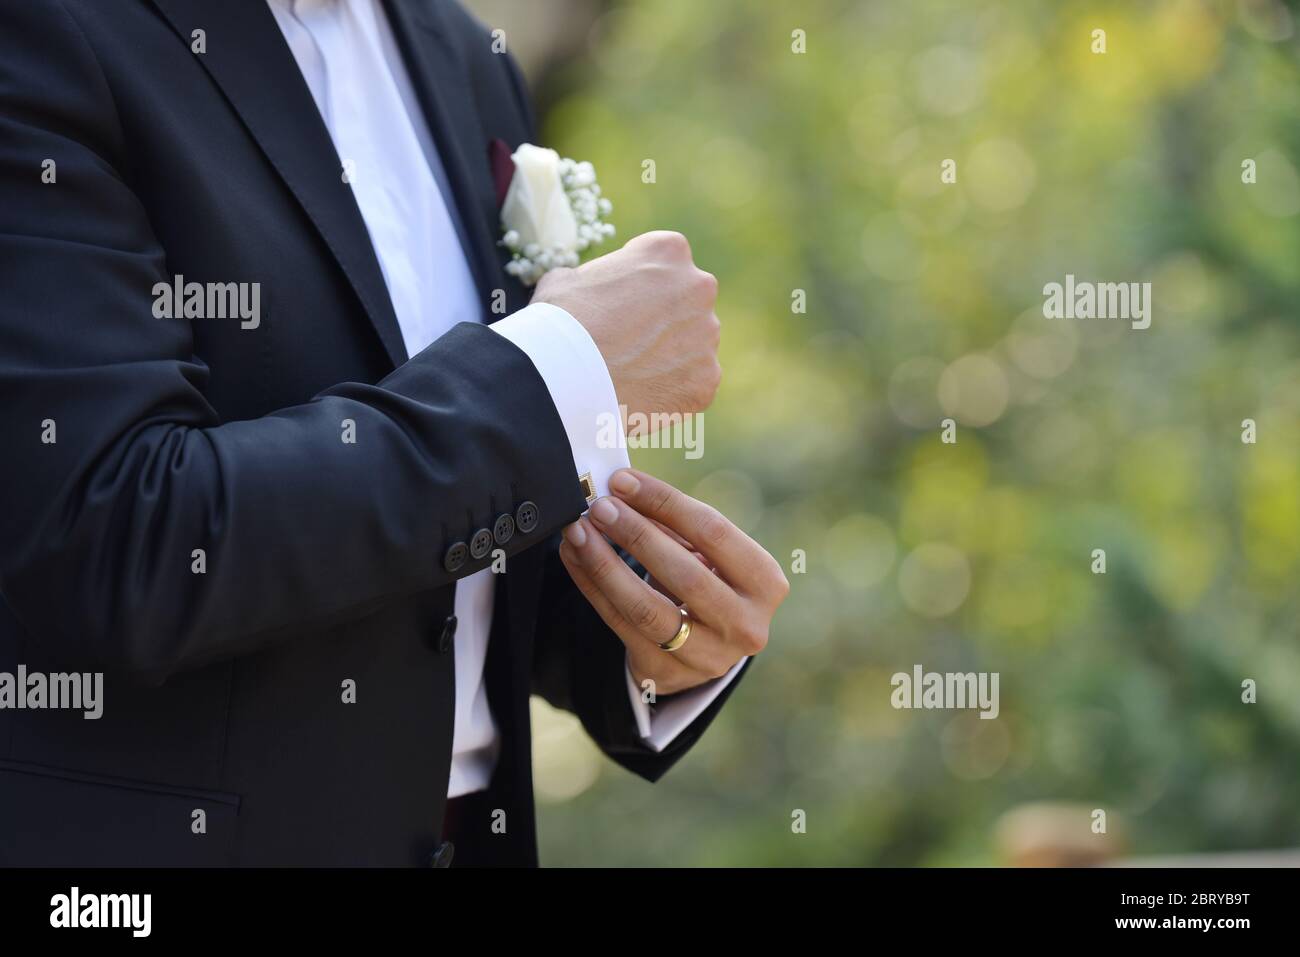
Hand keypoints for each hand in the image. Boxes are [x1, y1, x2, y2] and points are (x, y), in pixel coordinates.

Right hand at [532, 231, 720, 431]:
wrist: (568, 379)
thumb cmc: (561, 320)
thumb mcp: (566, 279)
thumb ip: (592, 278)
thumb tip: (588, 291)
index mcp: (669, 251)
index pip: (665, 262)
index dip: (642, 284)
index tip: (622, 304)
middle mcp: (699, 287)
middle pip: (687, 303)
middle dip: (664, 319)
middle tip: (629, 341)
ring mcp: (707, 336)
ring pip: (693, 345)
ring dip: (671, 355)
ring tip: (631, 372)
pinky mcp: (706, 379)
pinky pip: (693, 383)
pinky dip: (672, 390)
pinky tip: (642, 394)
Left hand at [558, 468, 788, 695]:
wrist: (706, 647)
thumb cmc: (709, 581)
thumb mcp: (707, 553)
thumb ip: (674, 523)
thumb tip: (623, 489)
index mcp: (765, 582)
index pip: (713, 531)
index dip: (665, 502)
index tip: (623, 481)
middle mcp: (745, 624)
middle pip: (684, 572)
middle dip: (635, 534)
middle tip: (600, 507)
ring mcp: (708, 656)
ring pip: (646, 607)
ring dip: (605, 564)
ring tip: (578, 532)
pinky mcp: (667, 674)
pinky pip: (619, 624)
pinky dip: (591, 586)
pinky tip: (574, 558)